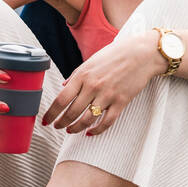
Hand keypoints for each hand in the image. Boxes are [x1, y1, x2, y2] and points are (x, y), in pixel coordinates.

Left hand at [43, 31, 164, 135]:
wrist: (142, 53)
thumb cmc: (116, 54)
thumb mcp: (92, 60)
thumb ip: (77, 75)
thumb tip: (64, 87)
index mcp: (83, 75)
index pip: (61, 99)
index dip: (51, 114)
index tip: (45, 121)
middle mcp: (93, 86)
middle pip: (71, 112)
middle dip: (61, 123)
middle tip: (57, 127)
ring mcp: (107, 95)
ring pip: (87, 120)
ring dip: (76, 128)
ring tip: (71, 131)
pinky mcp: (121, 101)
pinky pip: (106, 122)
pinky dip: (96, 130)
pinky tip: (90, 133)